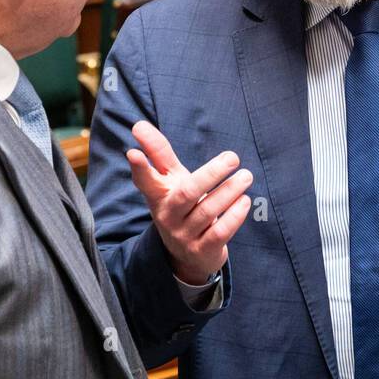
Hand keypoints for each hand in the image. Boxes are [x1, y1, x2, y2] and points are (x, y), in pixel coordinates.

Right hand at [126, 120, 252, 286]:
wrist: (186, 254)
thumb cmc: (180, 204)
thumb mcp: (169, 180)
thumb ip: (158, 153)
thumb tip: (139, 124)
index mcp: (157, 196)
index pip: (145, 181)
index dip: (140, 168)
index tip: (133, 152)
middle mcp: (168, 216)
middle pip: (187, 192)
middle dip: (211, 174)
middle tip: (233, 157)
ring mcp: (184, 235)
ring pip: (207, 211)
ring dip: (229, 191)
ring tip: (246, 176)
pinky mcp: (202, 250)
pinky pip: (220, 231)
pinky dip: (235, 215)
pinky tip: (244, 201)